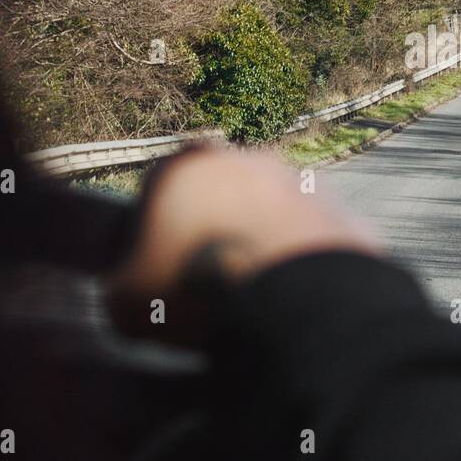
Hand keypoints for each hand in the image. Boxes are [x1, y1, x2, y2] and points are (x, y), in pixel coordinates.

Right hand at [107, 146, 380, 344]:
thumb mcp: (127, 300)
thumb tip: (130, 292)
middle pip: (217, 196)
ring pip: (267, 212)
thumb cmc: (202, 291)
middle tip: (209, 284)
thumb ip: (122, 283)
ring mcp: (297, 181)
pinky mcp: (339, 209)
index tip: (157, 273)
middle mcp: (244, 159)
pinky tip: (293, 295)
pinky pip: (309, 236)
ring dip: (259, 241)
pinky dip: (300, 259)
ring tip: (255, 294)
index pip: (157, 192)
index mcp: (185, 165)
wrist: (298, 297)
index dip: (151, 235)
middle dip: (211, 230)